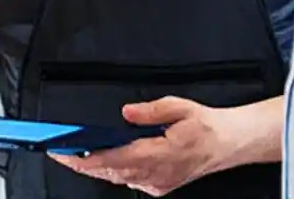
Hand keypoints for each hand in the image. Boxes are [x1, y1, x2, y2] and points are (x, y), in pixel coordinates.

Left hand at [49, 97, 245, 196]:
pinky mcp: (161, 186)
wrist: (231, 143)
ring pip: (119, 178)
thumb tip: (127, 112)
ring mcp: (158, 183)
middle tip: (62, 152)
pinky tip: (109, 160)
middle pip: (109, 172)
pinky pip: (132, 181)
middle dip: (84, 164)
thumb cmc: (208, 126)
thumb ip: (150, 111)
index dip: (84, 161)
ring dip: (99, 168)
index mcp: (158, 154)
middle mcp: (156, 174)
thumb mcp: (180, 107)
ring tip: (79, 155)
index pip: (112, 160)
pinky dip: (116, 172)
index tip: (65, 154)